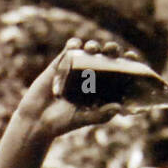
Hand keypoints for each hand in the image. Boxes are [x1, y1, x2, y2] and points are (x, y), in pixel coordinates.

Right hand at [15, 38, 136, 138]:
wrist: (35, 121)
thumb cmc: (60, 123)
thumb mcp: (82, 119)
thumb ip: (99, 115)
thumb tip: (117, 107)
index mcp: (101, 89)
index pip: (119, 72)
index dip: (127, 63)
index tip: (132, 57)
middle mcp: (90, 77)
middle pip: (106, 58)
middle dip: (112, 50)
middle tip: (112, 50)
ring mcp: (75, 69)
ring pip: (89, 51)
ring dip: (94, 46)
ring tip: (93, 49)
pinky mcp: (59, 65)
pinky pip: (69, 49)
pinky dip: (73, 44)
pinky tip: (76, 45)